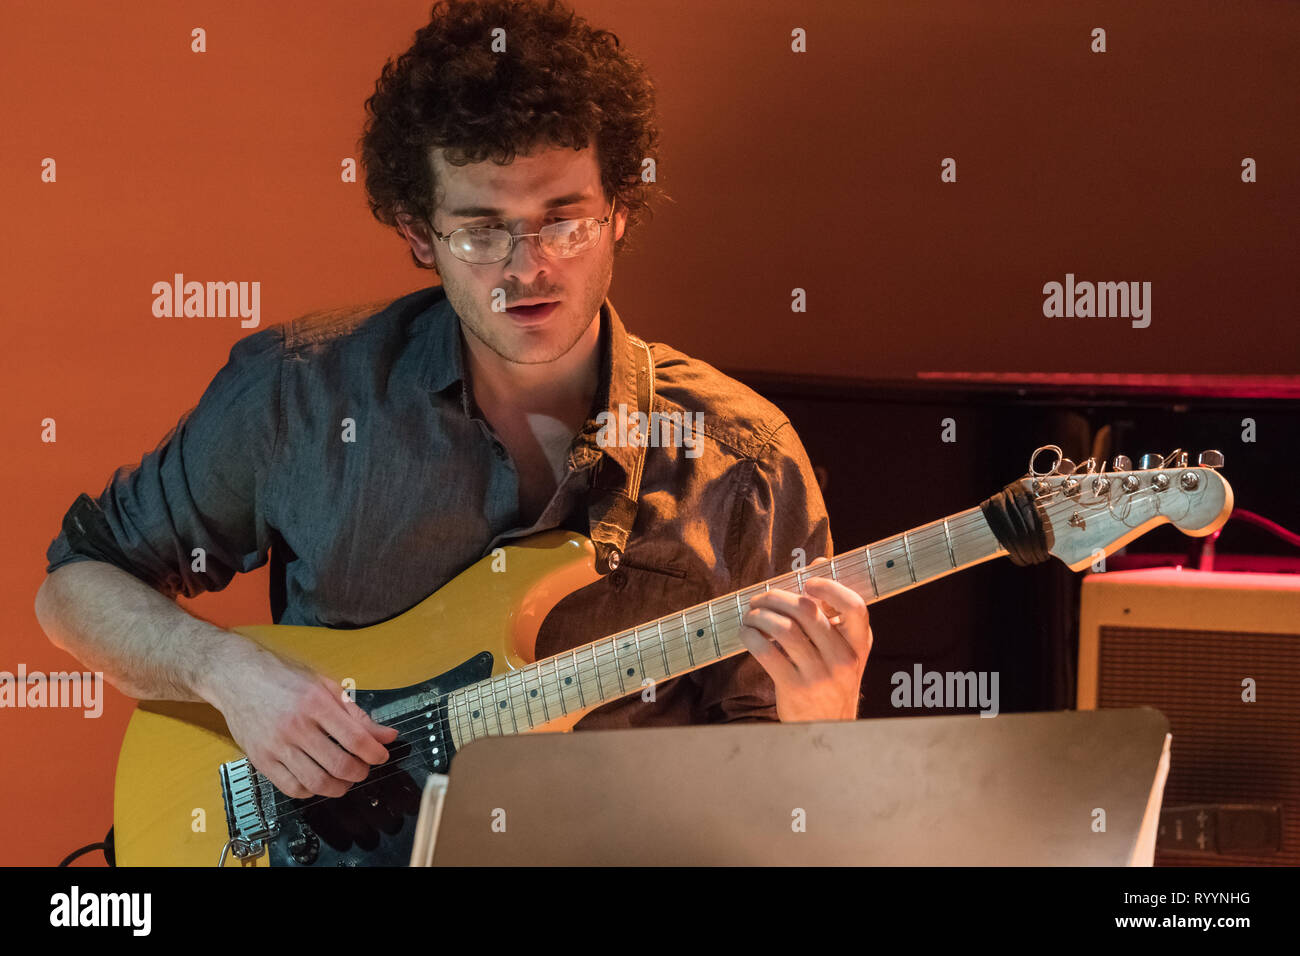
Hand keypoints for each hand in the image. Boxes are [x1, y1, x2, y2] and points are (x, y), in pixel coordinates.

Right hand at [207, 640, 398, 797]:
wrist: (237, 677)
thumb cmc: (283, 678)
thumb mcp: (324, 686)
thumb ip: (356, 714)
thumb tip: (387, 736)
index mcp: (316, 703)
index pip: (356, 739)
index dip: (375, 753)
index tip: (381, 756)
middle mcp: (296, 726)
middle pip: (339, 765)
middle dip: (359, 773)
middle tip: (363, 769)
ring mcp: (276, 745)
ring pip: (316, 782)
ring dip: (338, 787)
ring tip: (344, 780)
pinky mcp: (260, 759)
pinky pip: (291, 788)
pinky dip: (311, 791)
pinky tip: (318, 781)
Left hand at [738, 557, 871, 721]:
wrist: (826, 727)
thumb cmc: (831, 678)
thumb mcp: (842, 647)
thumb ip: (832, 608)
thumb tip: (820, 562)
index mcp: (859, 644)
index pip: (855, 607)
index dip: (830, 588)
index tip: (807, 583)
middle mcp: (843, 659)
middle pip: (808, 612)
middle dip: (776, 597)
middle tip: (760, 597)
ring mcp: (820, 675)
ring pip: (785, 629)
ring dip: (760, 615)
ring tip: (751, 614)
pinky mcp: (795, 688)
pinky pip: (767, 652)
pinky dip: (751, 635)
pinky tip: (746, 632)